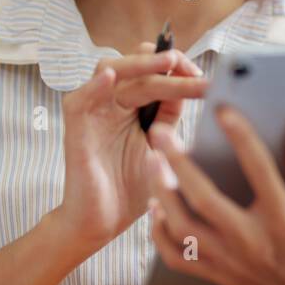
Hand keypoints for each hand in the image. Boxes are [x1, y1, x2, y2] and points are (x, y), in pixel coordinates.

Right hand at [52, 43, 207, 251]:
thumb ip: (169, 117)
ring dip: (140, 63)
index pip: (156, 73)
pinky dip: (93, 86)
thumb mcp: (160, 146)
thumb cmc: (131, 187)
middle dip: (169, 65)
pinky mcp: (76, 129)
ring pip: (110, 71)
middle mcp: (113, 104)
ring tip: (168, 60)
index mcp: (135, 106)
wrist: (103, 223)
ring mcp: (94, 113)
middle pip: (138, 69)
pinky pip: (80, 100)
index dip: (180, 70)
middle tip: (194, 70)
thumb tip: (194, 83)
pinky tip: (110, 77)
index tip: (207, 80)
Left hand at [144, 106, 284, 284]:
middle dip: (176, 161)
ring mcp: (231, 261)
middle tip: (160, 133)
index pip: (257, 167)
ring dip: (161, 192)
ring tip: (151, 164)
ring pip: (181, 227)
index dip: (239, 135)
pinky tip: (157, 213)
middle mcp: (251, 240)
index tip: (223, 111)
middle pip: (202, 196)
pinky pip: (179, 258)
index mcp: (283, 219)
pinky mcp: (220, 276)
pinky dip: (160, 236)